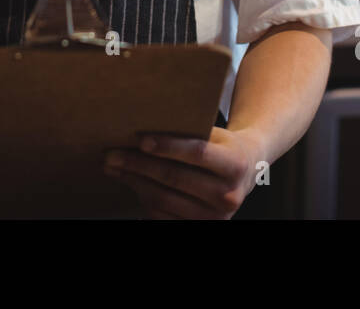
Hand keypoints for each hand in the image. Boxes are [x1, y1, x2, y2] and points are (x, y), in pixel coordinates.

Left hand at [103, 126, 266, 218]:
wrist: (247, 171)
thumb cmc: (224, 146)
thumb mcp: (216, 134)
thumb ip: (189, 134)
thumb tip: (143, 132)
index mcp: (235, 164)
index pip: (196, 153)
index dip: (167, 146)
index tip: (140, 140)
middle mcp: (228, 194)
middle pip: (174, 178)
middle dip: (138, 165)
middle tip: (112, 154)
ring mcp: (215, 217)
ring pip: (164, 199)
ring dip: (134, 182)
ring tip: (115, 168)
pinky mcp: (203, 228)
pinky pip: (163, 215)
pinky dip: (143, 198)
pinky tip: (132, 183)